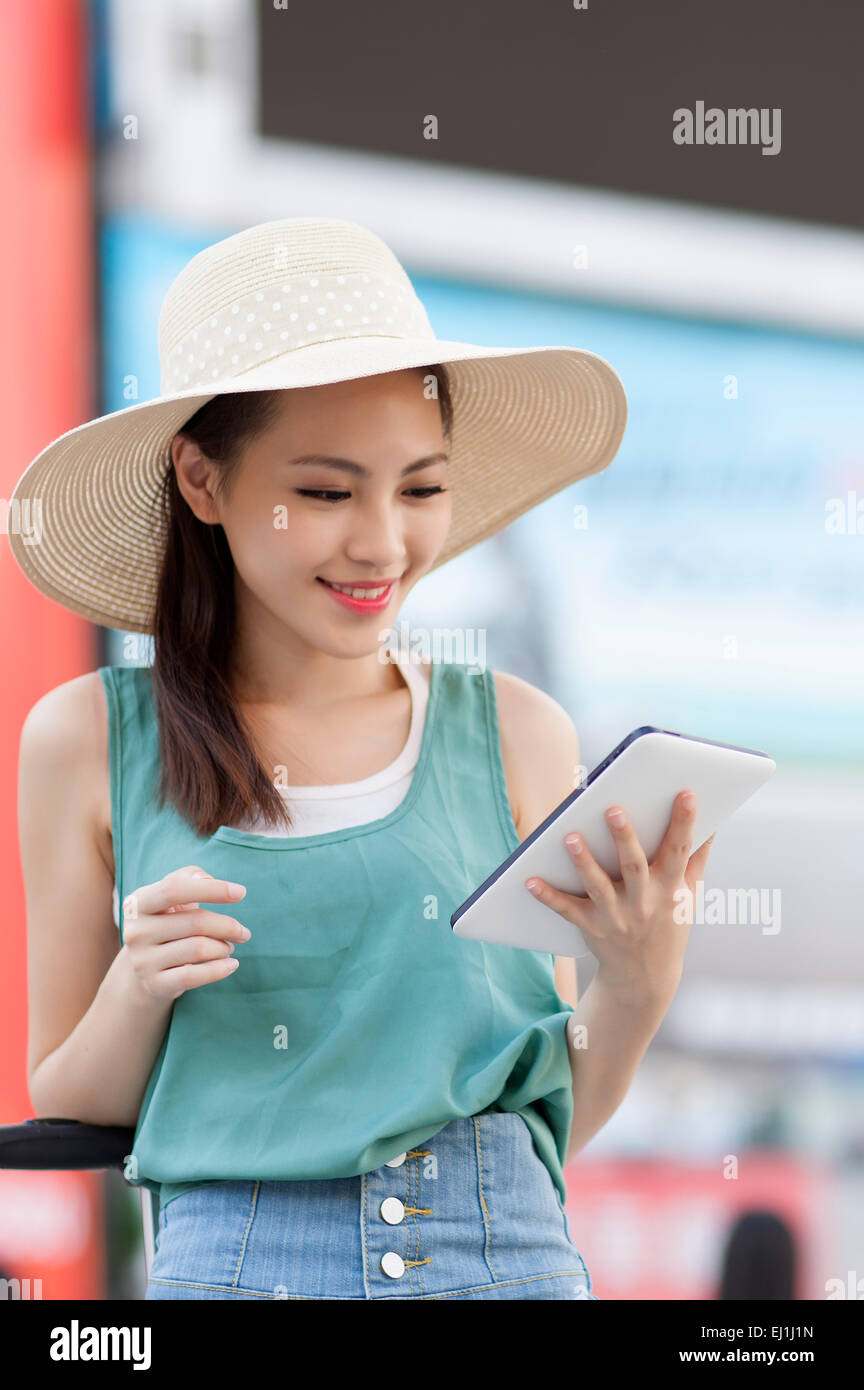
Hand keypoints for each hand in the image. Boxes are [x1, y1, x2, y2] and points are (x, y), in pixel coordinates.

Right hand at [121, 866, 249, 1001]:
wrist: (144, 967)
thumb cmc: (167, 922)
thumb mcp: (172, 897)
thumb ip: (188, 878)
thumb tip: (206, 879)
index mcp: (139, 903)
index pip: (174, 889)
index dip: (211, 889)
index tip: (241, 892)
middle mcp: (136, 931)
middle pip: (195, 922)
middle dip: (228, 926)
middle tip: (243, 933)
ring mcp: (142, 960)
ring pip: (198, 949)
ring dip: (224, 948)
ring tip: (229, 948)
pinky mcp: (154, 984)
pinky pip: (194, 976)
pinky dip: (220, 969)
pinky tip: (232, 964)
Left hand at [525, 791, 713, 1001]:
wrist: (646, 977)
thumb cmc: (669, 923)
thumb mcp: (689, 895)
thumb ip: (698, 857)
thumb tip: (712, 821)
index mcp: (670, 888)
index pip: (679, 850)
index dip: (684, 822)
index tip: (685, 793)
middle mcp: (644, 901)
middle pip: (633, 866)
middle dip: (624, 838)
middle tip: (613, 809)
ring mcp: (616, 916)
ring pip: (598, 886)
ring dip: (584, 862)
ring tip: (570, 836)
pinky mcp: (592, 927)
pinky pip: (567, 910)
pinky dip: (548, 896)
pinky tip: (529, 880)